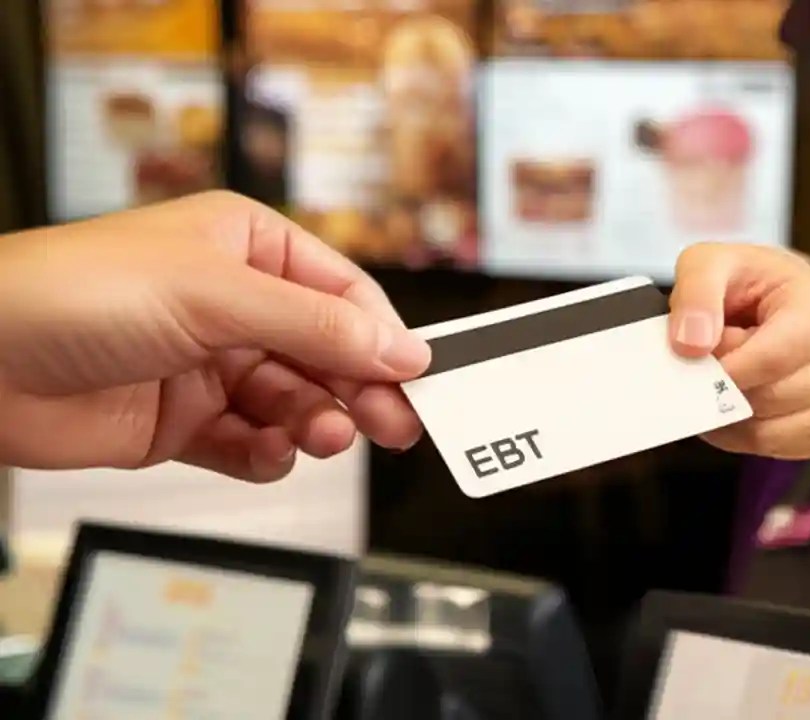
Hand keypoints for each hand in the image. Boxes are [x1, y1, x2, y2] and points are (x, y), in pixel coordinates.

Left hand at [0, 191, 430, 481]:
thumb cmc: (76, 292)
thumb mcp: (216, 296)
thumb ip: (315, 327)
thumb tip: (401, 348)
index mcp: (250, 248)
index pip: (343, 296)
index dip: (383, 337)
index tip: (416, 378)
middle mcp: (236, 305)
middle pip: (328, 354)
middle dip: (360, 389)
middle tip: (394, 424)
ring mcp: (210, 365)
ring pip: (295, 402)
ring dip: (315, 423)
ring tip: (322, 436)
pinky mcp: (183, 421)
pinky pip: (250, 443)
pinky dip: (267, 454)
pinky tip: (268, 454)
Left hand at [668, 243, 809, 459]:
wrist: (784, 304)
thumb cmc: (748, 283)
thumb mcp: (710, 264)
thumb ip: (695, 295)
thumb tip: (690, 345)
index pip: (771, 361)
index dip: (723, 369)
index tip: (695, 359)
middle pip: (768, 400)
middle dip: (725, 387)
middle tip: (715, 360)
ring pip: (768, 433)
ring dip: (729, 415)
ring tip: (724, 379)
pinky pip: (776, 450)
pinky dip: (743, 435)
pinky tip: (739, 401)